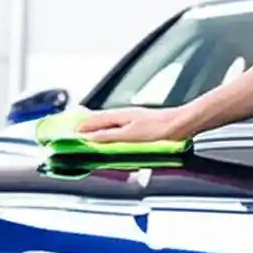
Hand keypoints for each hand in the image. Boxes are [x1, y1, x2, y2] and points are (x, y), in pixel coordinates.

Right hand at [75, 106, 195, 142]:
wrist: (182, 124)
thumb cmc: (159, 130)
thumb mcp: (129, 136)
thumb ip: (108, 136)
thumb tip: (89, 137)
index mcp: (119, 116)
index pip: (94, 121)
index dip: (82, 127)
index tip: (70, 132)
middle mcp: (125, 115)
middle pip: (101, 119)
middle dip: (88, 124)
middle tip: (76, 130)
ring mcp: (134, 118)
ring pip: (111, 122)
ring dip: (99, 126)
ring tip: (91, 131)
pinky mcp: (142, 124)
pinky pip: (120, 126)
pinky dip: (111, 129)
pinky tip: (115, 134)